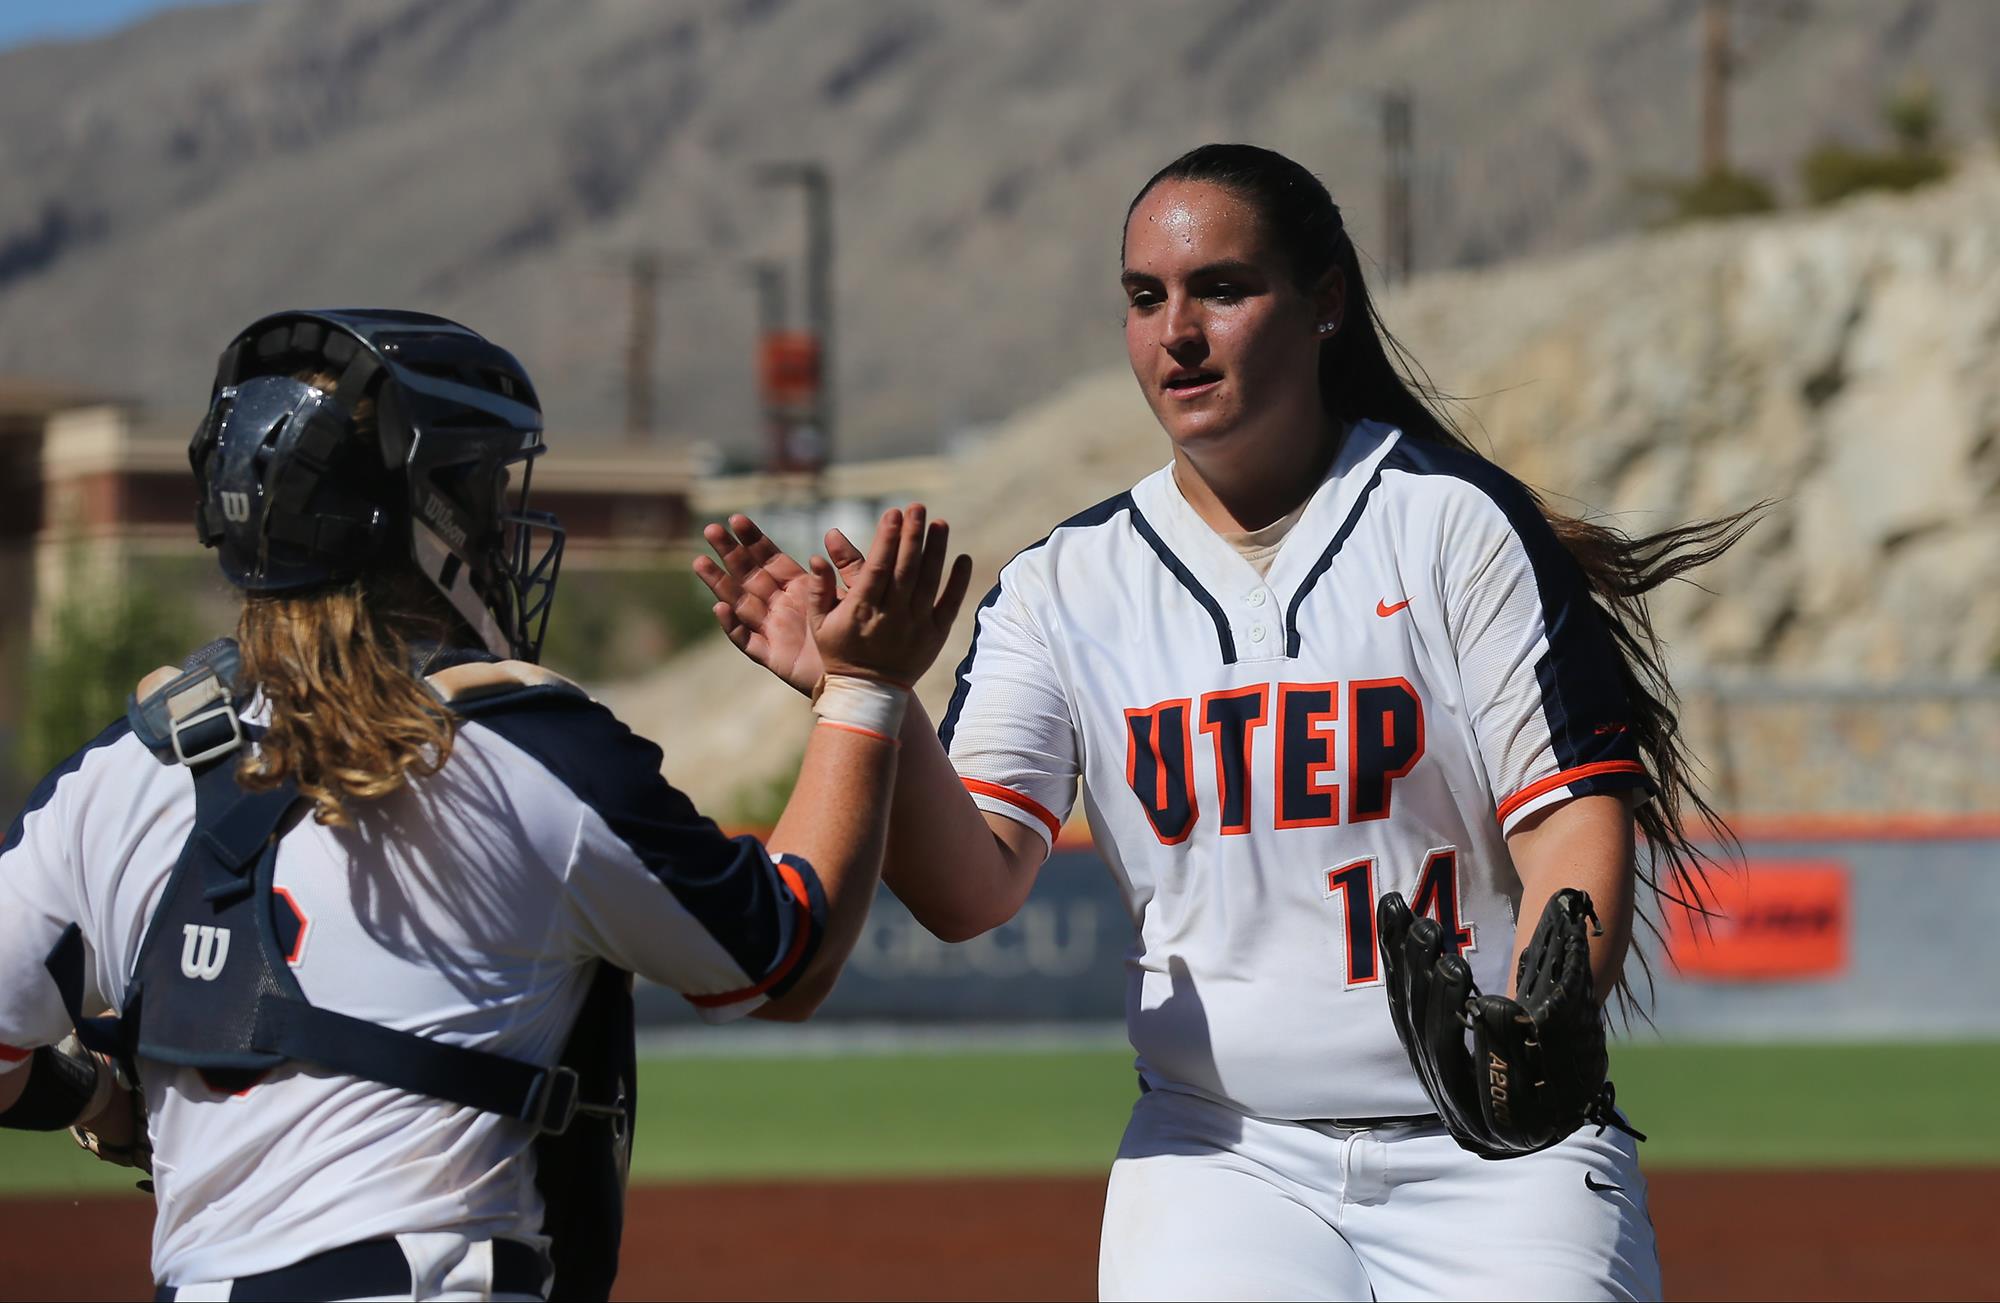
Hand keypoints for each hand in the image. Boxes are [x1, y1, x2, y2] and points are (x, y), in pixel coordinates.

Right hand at [693, 515, 867, 694]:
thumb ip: (848, 564)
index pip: (770, 559)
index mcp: (799, 588)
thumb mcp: (857, 592)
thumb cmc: (862, 634)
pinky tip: (721, 608)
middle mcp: (781, 605)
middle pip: (748, 576)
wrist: (864, 677)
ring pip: (739, 603)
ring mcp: (773, 630)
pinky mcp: (772, 656)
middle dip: (729, 554)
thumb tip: (830, 532)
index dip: (753, 540)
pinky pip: (747, 640)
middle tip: (710, 530)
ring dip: (720, 584)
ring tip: (699, 562)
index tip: (736, 518)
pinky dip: (732, 626)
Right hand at [807, 504, 972, 687]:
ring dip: (936, 551)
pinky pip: (949, 605)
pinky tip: (962, 558)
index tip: (892, 513)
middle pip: (905, 569)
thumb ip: (817, 590)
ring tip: (940, 523)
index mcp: (862, 610)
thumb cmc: (840, 653)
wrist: (868, 694)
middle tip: (917, 506)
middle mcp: (891, 616)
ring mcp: (915, 626)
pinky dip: (958, 582)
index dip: (886, 540)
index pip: (877, 569)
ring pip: (929, 583)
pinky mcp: (934, 636)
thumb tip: (816, 556)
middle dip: (912, 535)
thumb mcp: (819, 624)